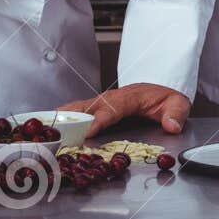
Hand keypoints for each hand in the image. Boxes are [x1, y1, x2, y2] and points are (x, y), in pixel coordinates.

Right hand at [58, 82, 189, 138]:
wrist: (160, 86)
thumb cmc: (165, 97)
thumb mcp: (177, 103)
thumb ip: (176, 113)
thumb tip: (171, 125)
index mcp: (130, 97)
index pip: (113, 108)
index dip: (100, 119)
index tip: (90, 132)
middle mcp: (111, 98)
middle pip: (88, 106)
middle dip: (72, 119)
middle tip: (55, 132)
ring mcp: (101, 102)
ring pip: (77, 107)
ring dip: (60, 117)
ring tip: (41, 128)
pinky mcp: (94, 107)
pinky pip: (75, 111)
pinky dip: (59, 117)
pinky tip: (45, 126)